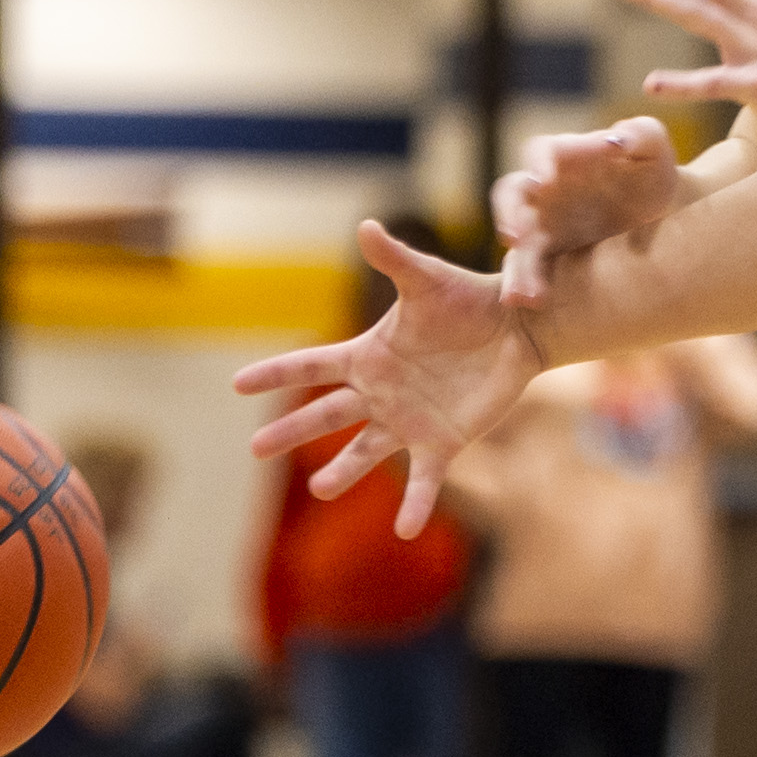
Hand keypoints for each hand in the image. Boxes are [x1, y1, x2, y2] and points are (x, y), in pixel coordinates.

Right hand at [233, 221, 544, 538]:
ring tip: (321, 489)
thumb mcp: (429, 279)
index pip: (313, 366)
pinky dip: (414, 505)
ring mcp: (408, 420)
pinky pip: (423, 480)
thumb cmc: (471, 299)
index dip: (276, 373)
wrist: (519, 326)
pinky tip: (406, 530)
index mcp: (370, 356)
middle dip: (292, 432)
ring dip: (343, 472)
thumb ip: (395, 259)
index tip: (237, 384)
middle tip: (255, 449)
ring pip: (365, 452)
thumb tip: (365, 225)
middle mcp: (381, 392)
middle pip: (326, 415)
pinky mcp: (442, 442)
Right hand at [492, 117, 690, 308]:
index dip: (540, 162)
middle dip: (509, 214)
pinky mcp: (545, 260)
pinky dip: (525, 286)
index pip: (542, 151)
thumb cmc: (652, 173)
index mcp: (565, 155)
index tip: (546, 178)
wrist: (665, 216)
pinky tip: (534, 303)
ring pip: (516, 243)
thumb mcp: (654, 149)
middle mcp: (543, 191)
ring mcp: (540, 227)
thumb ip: (642, 134)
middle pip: (511, 195)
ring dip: (517, 265)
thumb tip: (618, 138)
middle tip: (516, 235)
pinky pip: (526, 272)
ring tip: (524, 293)